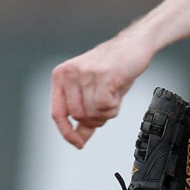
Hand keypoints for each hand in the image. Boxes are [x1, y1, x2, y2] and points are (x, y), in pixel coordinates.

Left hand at [50, 32, 154, 147]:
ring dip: (107, 111)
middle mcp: (69, 74)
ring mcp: (85, 74)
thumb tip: (78, 140)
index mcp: (61, 76)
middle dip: (95, 119)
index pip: (57, 113)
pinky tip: (117, 93)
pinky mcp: (103, 75)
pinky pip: (104, 106)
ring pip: (92, 113)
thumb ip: (84, 113)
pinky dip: (114, 106)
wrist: (132, 46)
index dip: (67, 132)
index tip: (77, 144)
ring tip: (113, 96)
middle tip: (107, 106)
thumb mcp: (92, 91)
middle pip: (78, 116)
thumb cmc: (113, 68)